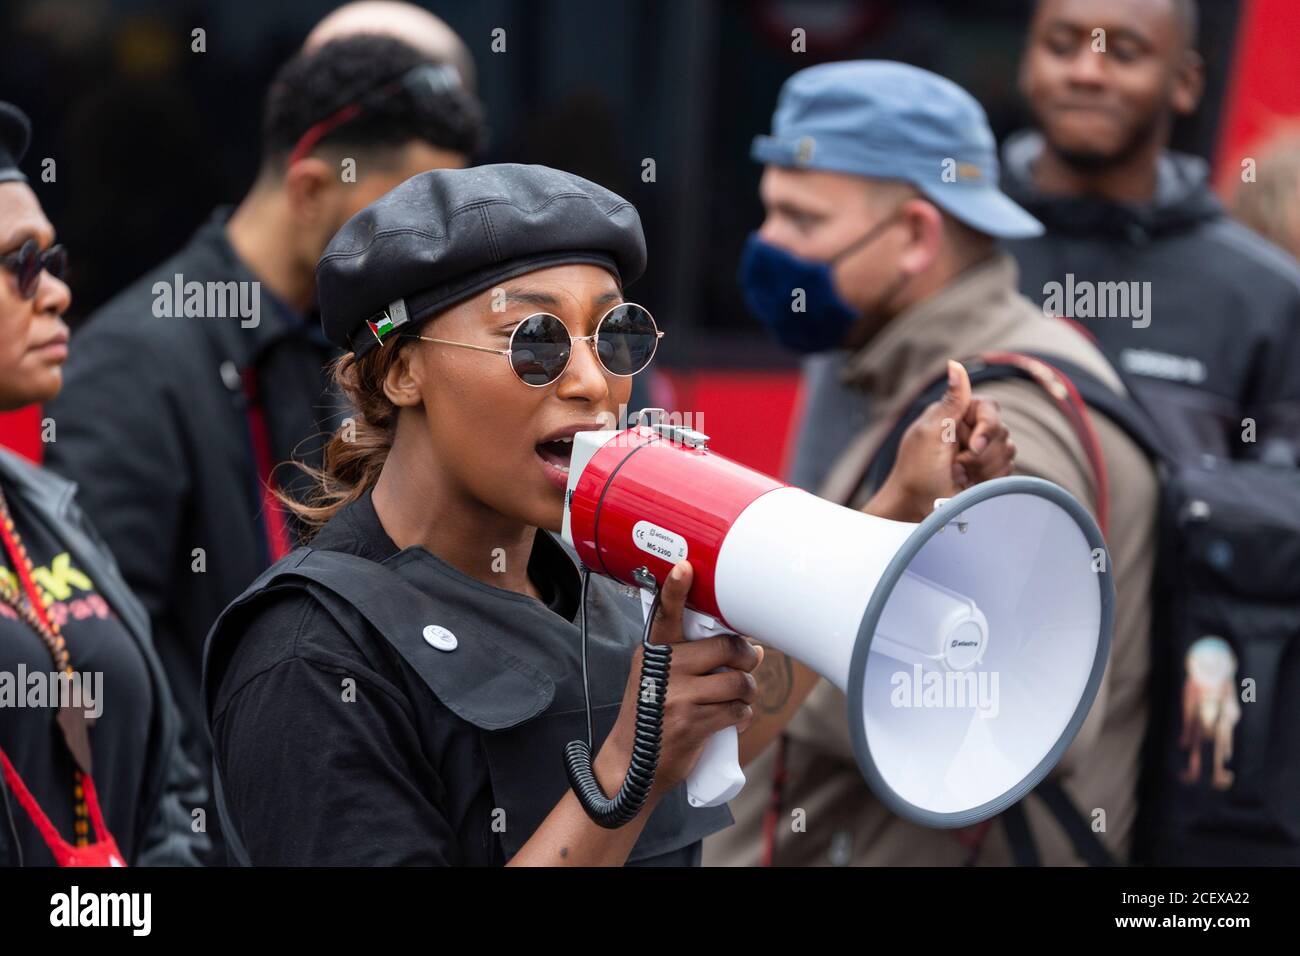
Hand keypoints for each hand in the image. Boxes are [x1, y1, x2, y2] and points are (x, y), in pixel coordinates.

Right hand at [597, 560, 761, 803]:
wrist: (632, 766)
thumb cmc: (651, 715)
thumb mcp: (653, 676)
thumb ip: (688, 655)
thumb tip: (747, 645)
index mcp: (652, 653)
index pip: (665, 614)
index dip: (676, 590)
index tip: (684, 567)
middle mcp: (663, 670)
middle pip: (725, 647)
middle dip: (745, 657)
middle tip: (746, 662)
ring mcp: (677, 698)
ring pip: (738, 682)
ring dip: (747, 691)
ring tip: (738, 696)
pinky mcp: (692, 724)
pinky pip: (737, 711)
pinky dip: (742, 715)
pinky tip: (731, 718)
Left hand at [869, 360, 1015, 522]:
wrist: (916, 507)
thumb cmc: (917, 470)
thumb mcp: (931, 432)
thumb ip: (952, 400)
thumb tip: (955, 364)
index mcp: (955, 414)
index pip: (990, 408)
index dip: (987, 428)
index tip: (973, 447)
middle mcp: (970, 430)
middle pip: (1002, 431)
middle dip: (981, 454)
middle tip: (956, 466)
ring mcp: (980, 452)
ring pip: (1008, 451)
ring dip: (983, 468)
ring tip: (958, 475)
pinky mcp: (988, 472)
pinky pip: (1007, 470)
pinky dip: (988, 480)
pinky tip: (968, 484)